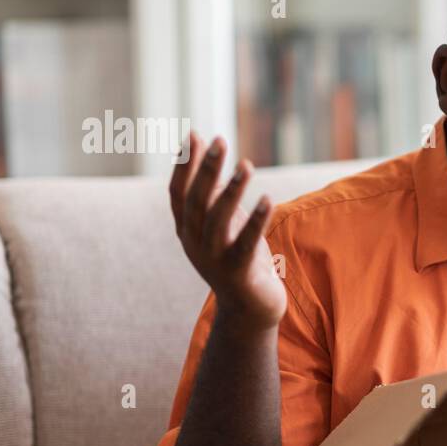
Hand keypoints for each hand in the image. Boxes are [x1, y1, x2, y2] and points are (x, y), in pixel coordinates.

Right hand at [169, 132, 285, 332]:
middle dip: (207, 170)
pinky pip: (246, 243)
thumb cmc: (238, 261)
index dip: (185, 165)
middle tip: (221, 141)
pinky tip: (267, 199)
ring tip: (246, 165)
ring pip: (217, 220)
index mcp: (187, 230)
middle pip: (196, 201)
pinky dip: (256, 220)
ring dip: (231, 190)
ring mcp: (214, 259)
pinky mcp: (238, 273)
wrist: (250, 310)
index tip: (194, 135)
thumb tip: (208, 157)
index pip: (178, 193)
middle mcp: (195, 244)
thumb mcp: (224, 226)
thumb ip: (214, 195)